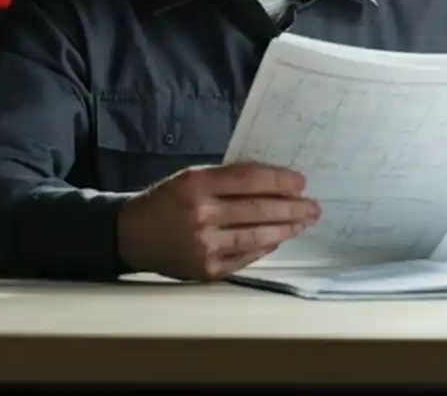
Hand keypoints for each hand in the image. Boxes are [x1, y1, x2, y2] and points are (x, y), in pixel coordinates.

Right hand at [116, 162, 319, 280]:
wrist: (131, 235)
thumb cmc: (167, 200)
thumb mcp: (191, 177)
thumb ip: (229, 178)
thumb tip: (275, 183)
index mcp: (197, 185)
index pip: (249, 180)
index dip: (280, 181)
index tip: (302, 182)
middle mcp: (201, 215)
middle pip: (259, 210)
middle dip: (293, 208)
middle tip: (314, 207)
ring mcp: (204, 246)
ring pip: (257, 235)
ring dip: (286, 229)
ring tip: (304, 223)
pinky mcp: (207, 269)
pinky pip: (246, 256)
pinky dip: (265, 246)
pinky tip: (278, 238)